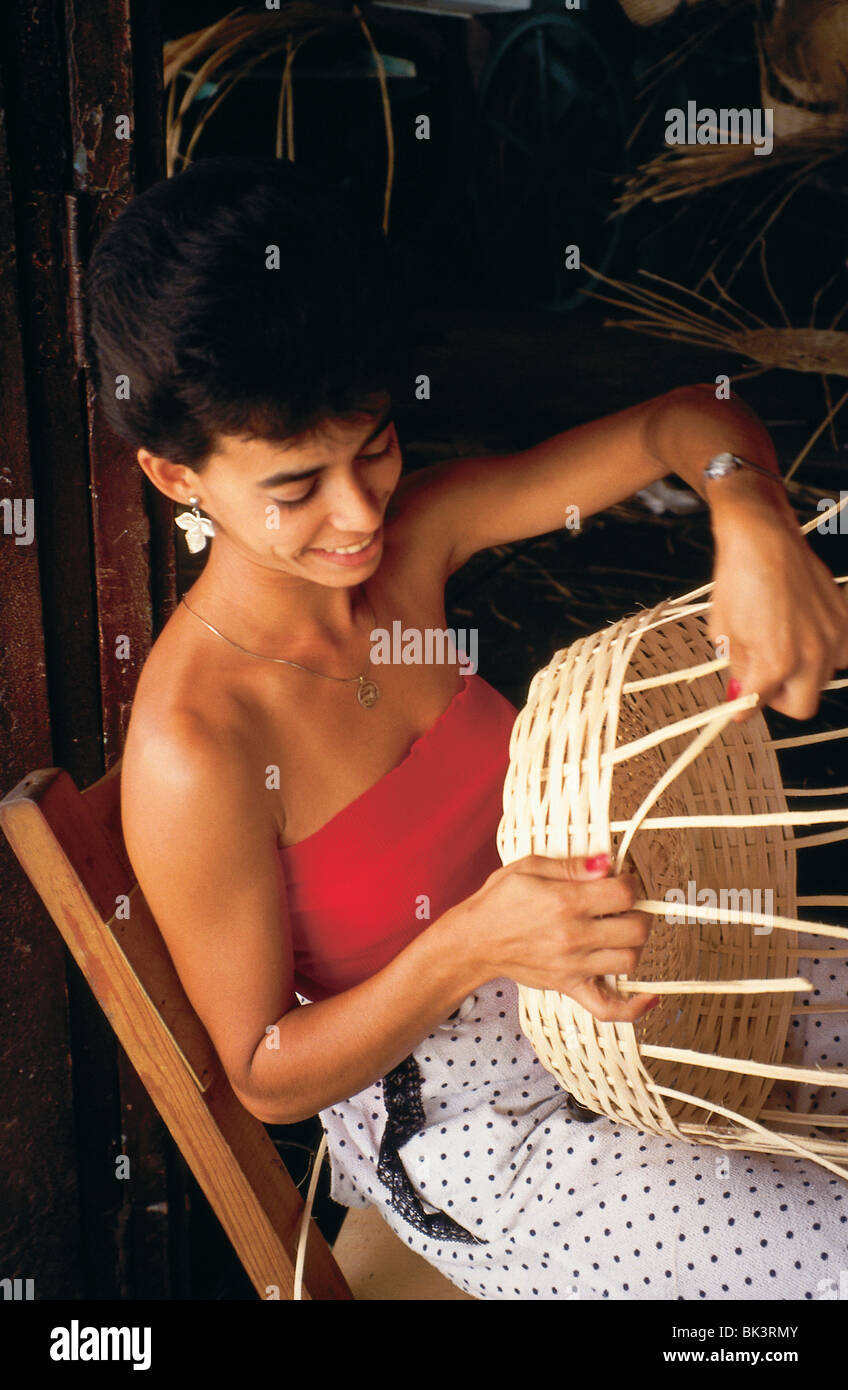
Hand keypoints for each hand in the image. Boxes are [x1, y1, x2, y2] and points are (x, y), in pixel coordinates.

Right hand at [454, 853, 655, 1022]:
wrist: (473, 940)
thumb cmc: (499, 900)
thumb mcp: (529, 867)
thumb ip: (572, 865)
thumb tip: (607, 862)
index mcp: (565, 901)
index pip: (624, 893)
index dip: (631, 881)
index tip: (624, 878)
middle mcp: (573, 936)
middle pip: (636, 928)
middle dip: (640, 911)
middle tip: (628, 904)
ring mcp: (573, 965)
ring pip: (629, 960)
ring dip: (634, 944)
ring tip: (622, 931)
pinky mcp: (569, 986)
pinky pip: (608, 1008)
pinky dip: (633, 1007)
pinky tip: (649, 998)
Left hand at [710, 503, 847, 722]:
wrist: (762, 538)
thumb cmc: (740, 579)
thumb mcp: (724, 632)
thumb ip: (737, 669)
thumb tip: (741, 693)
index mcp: (776, 662)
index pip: (759, 704)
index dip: (745, 706)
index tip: (740, 706)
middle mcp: (810, 654)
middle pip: (802, 706)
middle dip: (779, 699)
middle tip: (762, 681)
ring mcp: (832, 637)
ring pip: (823, 681)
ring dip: (803, 676)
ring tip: (782, 653)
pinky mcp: (843, 619)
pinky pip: (841, 653)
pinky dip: (825, 653)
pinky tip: (805, 637)